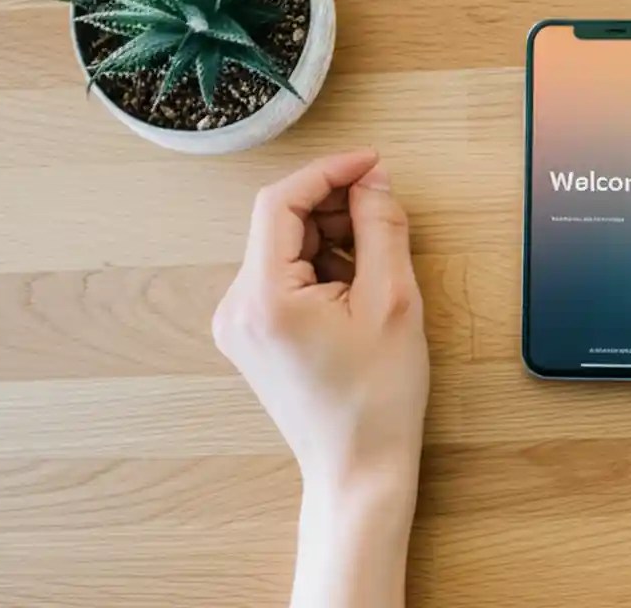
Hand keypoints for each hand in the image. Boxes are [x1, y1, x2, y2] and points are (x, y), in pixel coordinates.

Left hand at [212, 151, 428, 487]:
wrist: (358, 468)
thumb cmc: (378, 399)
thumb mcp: (393, 301)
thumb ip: (382, 228)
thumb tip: (374, 180)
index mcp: (264, 297)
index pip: (280, 202)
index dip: (328, 171)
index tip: (371, 163)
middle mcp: (237, 307)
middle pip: (281, 224)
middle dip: (335, 208)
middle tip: (387, 213)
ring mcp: (239, 323)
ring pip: (285, 248)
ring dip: (331, 238)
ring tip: (378, 264)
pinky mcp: (252, 335)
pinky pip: (284, 276)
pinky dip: (321, 265)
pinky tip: (357, 287)